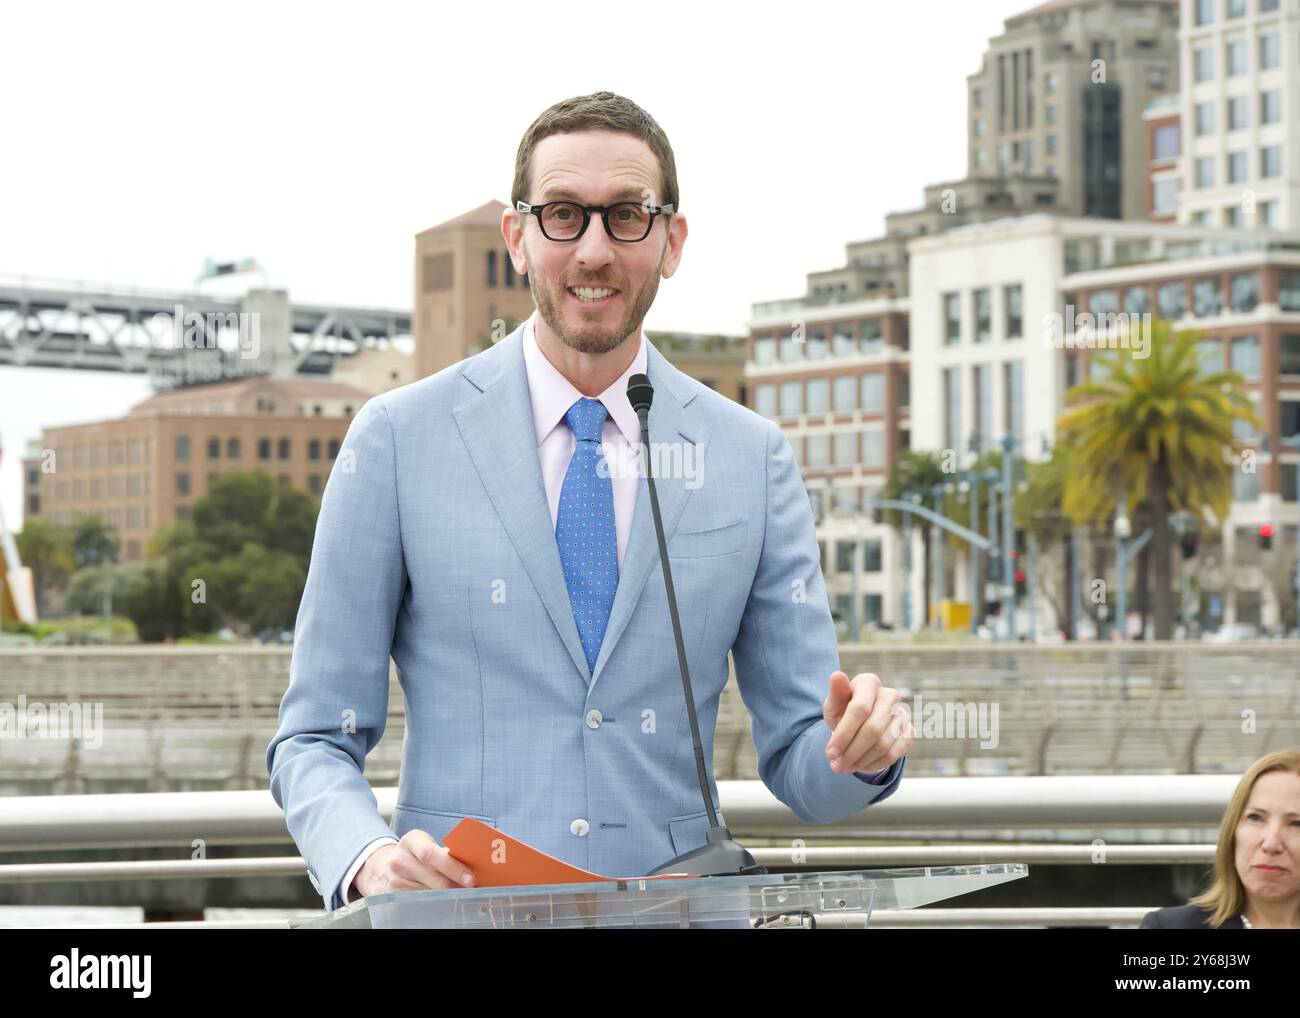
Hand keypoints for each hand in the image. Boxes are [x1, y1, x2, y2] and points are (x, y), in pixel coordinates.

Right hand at [352, 830, 475, 898]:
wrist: (381, 867)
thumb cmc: (413, 854)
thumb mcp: (424, 844)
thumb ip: (443, 852)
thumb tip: (473, 863)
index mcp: (411, 841)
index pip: (430, 854)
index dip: (452, 867)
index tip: (471, 878)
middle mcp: (400, 860)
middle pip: (432, 877)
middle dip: (455, 885)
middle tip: (473, 890)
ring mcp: (395, 880)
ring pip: (428, 892)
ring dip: (449, 894)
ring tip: (463, 893)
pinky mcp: (394, 896)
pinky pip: (421, 901)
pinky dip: (436, 901)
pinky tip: (446, 900)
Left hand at [823, 670, 912, 774]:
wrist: (861, 723)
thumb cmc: (843, 711)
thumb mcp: (834, 704)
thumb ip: (835, 694)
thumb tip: (837, 675)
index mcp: (869, 682)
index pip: (859, 710)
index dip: (844, 734)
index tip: (830, 753)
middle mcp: (890, 695)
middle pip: (873, 729)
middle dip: (852, 752)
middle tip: (836, 766)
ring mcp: (902, 713)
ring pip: (884, 744)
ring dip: (862, 760)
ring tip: (845, 766)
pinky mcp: (910, 731)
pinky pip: (895, 753)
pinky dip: (876, 763)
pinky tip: (861, 765)